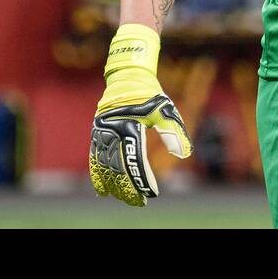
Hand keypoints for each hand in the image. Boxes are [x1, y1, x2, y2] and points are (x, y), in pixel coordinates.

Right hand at [89, 24, 192, 206]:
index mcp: (129, 126)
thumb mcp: (166, 109)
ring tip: (125, 198)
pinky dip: (98, 175)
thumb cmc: (150, 93)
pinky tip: (104, 189)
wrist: (127, 77)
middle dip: (128, 188)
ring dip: (114, 185)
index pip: (135, 161)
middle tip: (139, 201)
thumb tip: (183, 154)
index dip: (142, 180)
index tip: (151, 194)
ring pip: (104, 166)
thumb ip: (174, 132)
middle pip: (118, 168)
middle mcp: (112, 131)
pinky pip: (95, 159)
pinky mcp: (97, 133)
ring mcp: (102, 133)